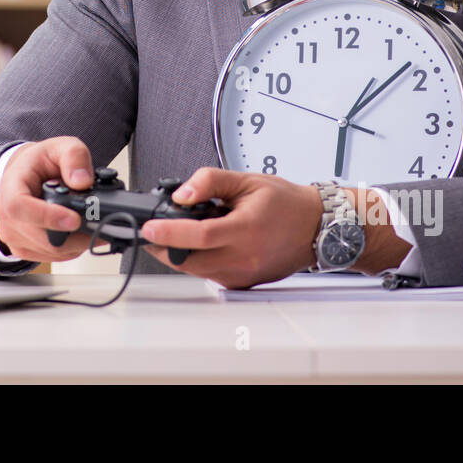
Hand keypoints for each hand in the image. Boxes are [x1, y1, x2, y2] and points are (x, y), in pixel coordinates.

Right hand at [0, 136, 111, 262]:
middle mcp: (5, 214)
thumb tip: (82, 181)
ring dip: (75, 242)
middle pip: (39, 236)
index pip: (18, 206)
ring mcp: (12, 234)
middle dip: (74, 234)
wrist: (28, 174)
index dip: (46, 216)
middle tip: (99, 224)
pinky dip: (70, 249)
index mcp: (11, 185)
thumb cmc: (41, 162)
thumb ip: (75, 156)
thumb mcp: (61, 146)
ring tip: (90, 224)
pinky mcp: (23, 248)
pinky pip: (50, 257)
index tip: (73, 219)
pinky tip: (78, 233)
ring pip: (48, 250)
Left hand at [139, 168, 321, 289]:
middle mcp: (245, 256)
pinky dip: (198, 262)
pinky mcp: (243, 283)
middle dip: (164, 248)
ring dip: (180, 255)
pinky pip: (210, 276)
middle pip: (191, 260)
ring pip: (197, 271)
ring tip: (179, 234)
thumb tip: (182, 194)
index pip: (200, 236)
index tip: (148, 228)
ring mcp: (244, 274)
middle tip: (154, 231)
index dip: (169, 233)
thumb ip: (210, 181)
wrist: (314, 226)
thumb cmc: (284, 203)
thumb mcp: (246, 180)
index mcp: (246, 228)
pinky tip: (203, 245)